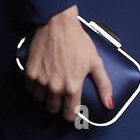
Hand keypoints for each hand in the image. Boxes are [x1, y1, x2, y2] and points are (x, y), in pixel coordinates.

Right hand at [24, 7, 113, 122]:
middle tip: (62, 95)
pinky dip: (35, 87)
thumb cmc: (78, 42)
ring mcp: (40, 81)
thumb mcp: (96, 62)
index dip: (71, 115)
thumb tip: (110, 105)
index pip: (69, 114)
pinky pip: (30, 89)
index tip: (72, 110)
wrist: (57, 24)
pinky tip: (42, 79)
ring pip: (40, 101)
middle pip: (53, 109)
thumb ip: (103, 85)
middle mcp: (55, 87)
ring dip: (45, 97)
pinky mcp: (29, 73)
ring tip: (51, 87)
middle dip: (58, 105)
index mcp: (72, 87)